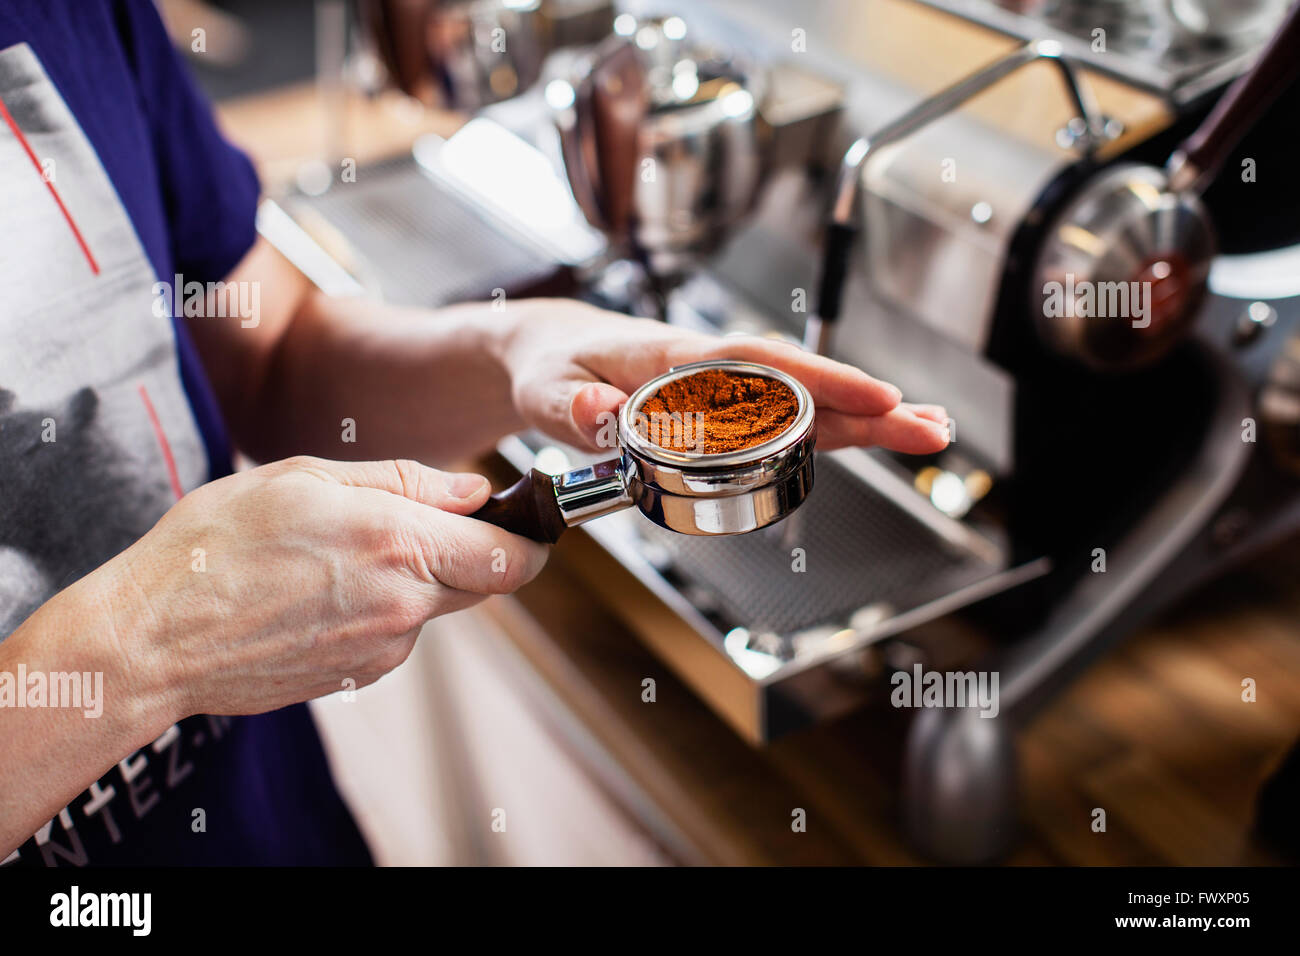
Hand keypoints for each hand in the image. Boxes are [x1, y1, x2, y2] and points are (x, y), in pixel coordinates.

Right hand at [95, 456, 547, 718]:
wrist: (155, 637)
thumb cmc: (216, 544)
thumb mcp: (306, 477)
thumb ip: (405, 481)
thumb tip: (474, 489)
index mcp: (398, 541)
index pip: (511, 556)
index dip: (533, 538)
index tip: (531, 521)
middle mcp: (403, 602)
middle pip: (486, 583)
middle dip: (476, 551)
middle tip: (428, 523)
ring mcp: (384, 647)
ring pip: (438, 606)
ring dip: (420, 578)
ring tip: (345, 555)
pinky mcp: (360, 675)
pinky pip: (399, 634)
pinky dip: (383, 609)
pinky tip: (324, 592)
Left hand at [501, 300, 950, 454]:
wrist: (550, 354)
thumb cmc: (553, 368)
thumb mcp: (547, 390)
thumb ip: (570, 406)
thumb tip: (600, 417)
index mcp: (673, 355)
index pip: (755, 364)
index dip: (816, 381)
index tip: (872, 397)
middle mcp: (711, 367)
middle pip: (801, 383)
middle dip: (868, 405)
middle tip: (930, 427)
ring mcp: (723, 388)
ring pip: (804, 399)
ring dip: (867, 417)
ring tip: (928, 432)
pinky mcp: (726, 408)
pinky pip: (787, 416)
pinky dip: (835, 427)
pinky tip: (878, 438)